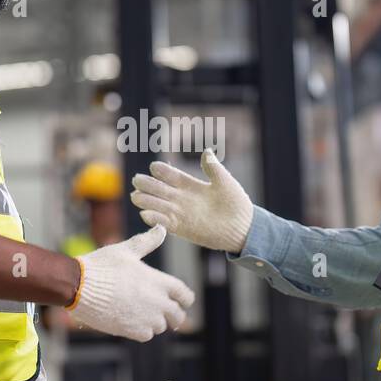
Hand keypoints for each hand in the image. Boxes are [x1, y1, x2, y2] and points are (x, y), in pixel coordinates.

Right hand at [70, 225, 194, 341]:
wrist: (80, 287)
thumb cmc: (102, 266)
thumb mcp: (125, 250)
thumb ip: (147, 242)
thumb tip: (162, 228)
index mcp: (159, 281)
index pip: (185, 295)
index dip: (185, 299)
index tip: (182, 301)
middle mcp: (158, 301)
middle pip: (178, 315)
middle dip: (173, 314)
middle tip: (164, 313)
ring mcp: (147, 318)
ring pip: (161, 326)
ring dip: (154, 322)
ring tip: (140, 313)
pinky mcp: (134, 331)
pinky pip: (147, 335)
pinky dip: (141, 331)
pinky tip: (130, 321)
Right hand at [130, 150, 253, 253]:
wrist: (243, 228)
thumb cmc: (237, 203)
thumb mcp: (225, 181)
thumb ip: (213, 168)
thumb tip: (206, 151)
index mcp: (191, 185)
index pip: (171, 176)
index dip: (162, 171)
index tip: (154, 166)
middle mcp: (183, 199)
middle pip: (159, 190)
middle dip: (148, 185)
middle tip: (137, 180)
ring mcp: (181, 213)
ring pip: (158, 205)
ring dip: (147, 201)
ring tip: (136, 196)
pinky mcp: (182, 228)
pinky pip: (164, 223)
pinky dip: (155, 219)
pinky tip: (145, 214)